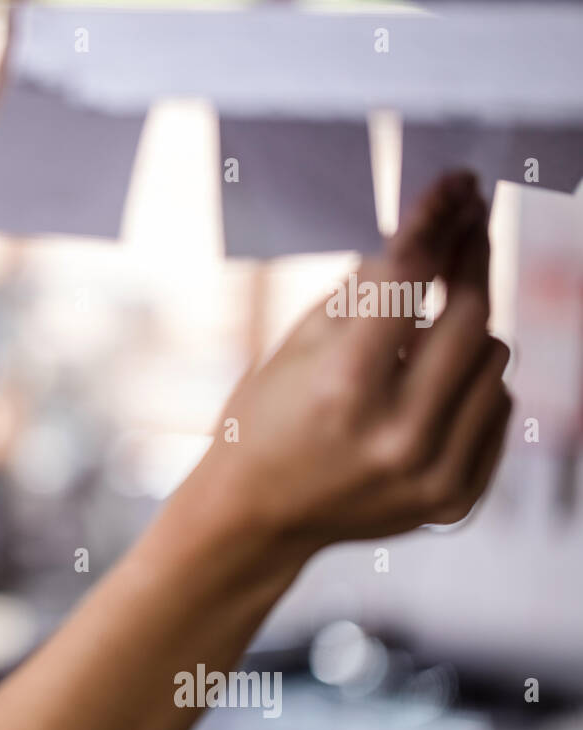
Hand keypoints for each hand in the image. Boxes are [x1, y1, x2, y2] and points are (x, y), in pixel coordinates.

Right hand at [193, 170, 512, 554]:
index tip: (456, 185)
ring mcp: (432, 473)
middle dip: (469, 260)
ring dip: (466, 333)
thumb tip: (432, 231)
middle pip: (471, 316)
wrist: (255, 519)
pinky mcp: (455, 497)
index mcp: (343, 389)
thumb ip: (367, 292)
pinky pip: (499, 409)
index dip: (434, 221)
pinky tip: (427, 391)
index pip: (409, 279)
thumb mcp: (295, 347)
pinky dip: (472, 385)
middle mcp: (397, 435)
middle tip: (467, 225)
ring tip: (418, 344)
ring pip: (496, 360)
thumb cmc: (262, 425)